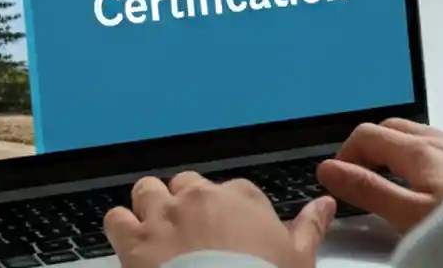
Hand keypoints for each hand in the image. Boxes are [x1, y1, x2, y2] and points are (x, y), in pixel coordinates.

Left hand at [104, 172, 334, 267]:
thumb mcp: (299, 258)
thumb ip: (310, 227)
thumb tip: (326, 204)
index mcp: (241, 198)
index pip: (233, 190)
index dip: (230, 211)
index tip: (232, 232)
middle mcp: (199, 197)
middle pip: (185, 184)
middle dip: (186, 202)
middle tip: (192, 232)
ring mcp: (163, 216)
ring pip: (147, 191)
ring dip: (149, 206)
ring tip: (156, 230)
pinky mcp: (133, 240)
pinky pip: (116, 218)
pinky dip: (121, 227)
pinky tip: (129, 242)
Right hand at [316, 118, 442, 233]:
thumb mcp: (410, 214)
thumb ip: (369, 191)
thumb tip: (332, 171)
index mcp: (420, 150)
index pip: (367, 134)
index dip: (345, 154)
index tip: (337, 179)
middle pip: (391, 128)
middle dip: (367, 148)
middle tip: (358, 179)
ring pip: (418, 134)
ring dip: (395, 150)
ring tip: (390, 182)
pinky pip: (442, 145)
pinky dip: (422, 156)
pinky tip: (430, 181)